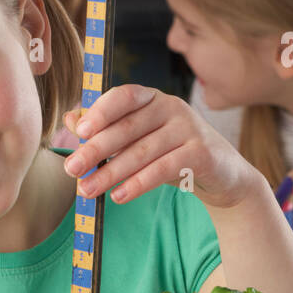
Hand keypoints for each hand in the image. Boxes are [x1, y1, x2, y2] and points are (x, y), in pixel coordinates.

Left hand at [61, 84, 260, 208]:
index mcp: (152, 98)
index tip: (79, 131)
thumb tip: (69, 117)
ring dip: (110, 173)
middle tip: (71, 169)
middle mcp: (172, 107)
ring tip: (86, 191)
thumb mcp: (139, 139)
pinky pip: (163, 169)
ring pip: (142, 152)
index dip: (101, 111)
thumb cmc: (172, 152)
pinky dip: (138, 184)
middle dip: (95, 150)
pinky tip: (118, 196)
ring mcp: (189, 128)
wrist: (223, 176)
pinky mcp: (202, 153)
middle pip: (127, 128)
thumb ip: (106, 128)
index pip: (124, 96)